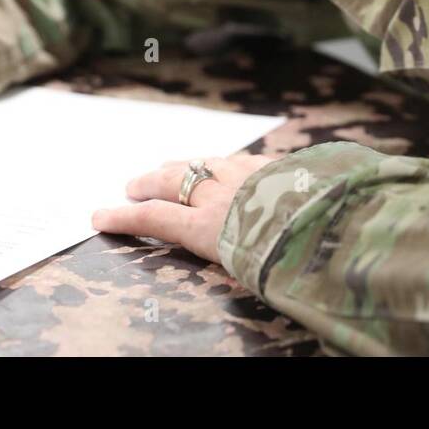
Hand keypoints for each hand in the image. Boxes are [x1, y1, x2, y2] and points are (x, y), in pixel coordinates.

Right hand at [92, 153, 279, 263]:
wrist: (329, 218)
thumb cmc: (287, 255)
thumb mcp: (247, 269)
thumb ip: (228, 253)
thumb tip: (221, 247)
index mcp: (207, 226)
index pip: (155, 219)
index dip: (124, 218)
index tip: (99, 216)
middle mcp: (220, 194)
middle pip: (173, 182)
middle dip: (148, 183)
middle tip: (132, 186)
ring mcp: (246, 173)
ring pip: (203, 162)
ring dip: (182, 166)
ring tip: (168, 168)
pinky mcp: (274, 163)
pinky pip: (240, 159)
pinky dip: (224, 161)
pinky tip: (226, 162)